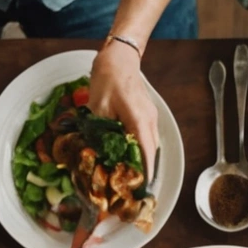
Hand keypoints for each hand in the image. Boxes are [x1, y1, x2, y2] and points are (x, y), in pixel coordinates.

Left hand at [89, 43, 158, 181]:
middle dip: (143, 170)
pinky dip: (141, 148)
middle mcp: (149, 120)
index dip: (145, 172)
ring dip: (143, 160)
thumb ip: (100, 131)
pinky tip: (128, 155)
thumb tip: (95, 152)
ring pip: (150, 145)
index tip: (142, 189)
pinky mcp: (147, 114)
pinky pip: (147, 136)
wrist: (119, 58)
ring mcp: (151, 117)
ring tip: (129, 175)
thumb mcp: (97, 107)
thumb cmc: (107, 79)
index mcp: (139, 120)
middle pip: (151, 151)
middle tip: (131, 187)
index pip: (147, 152)